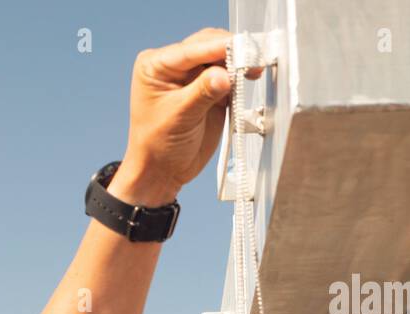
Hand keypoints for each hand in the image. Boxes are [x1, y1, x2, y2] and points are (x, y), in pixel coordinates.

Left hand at [110, 28, 239, 205]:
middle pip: (209, 46)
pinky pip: (229, 74)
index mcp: (156, 66)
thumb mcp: (179, 117)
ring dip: (239, 62)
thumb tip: (224, 74)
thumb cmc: (157, 146)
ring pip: (221, 58)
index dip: (218, 48)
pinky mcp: (209, 88)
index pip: (191, 50)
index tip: (242, 48)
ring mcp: (192, 76)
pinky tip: (250, 78)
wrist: (163, 171)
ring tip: (254, 70)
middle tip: (253, 59)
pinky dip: (240, 76)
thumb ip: (202, 93)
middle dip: (232, 52)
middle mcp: (173, 66)